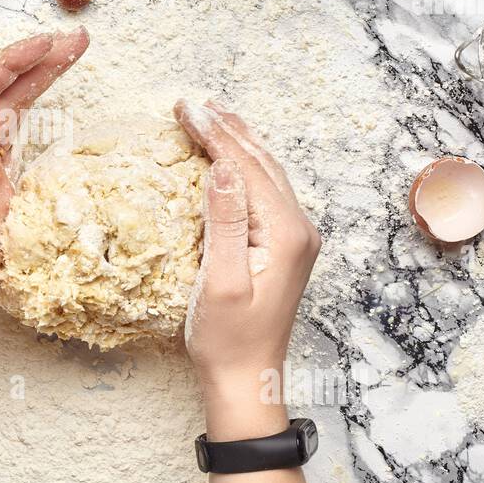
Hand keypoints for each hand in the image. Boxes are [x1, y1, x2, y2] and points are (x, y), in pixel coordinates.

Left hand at [0, 29, 89, 372]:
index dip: (12, 64)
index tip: (46, 45)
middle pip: (4, 94)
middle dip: (38, 62)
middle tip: (77, 38)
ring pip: (17, 114)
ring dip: (43, 82)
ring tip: (75, 53)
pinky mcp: (2, 198)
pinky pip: (25, 149)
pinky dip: (44, 123)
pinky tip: (63, 108)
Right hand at [174, 100, 320, 420]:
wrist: (248, 379)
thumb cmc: (227, 340)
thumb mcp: (220, 282)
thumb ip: (223, 221)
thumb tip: (222, 166)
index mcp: (285, 233)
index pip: (245, 167)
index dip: (214, 134)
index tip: (183, 108)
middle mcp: (299, 229)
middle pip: (261, 162)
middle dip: (226, 128)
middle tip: (190, 103)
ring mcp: (296, 237)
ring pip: (267, 173)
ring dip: (238, 141)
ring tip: (211, 114)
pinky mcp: (286, 246)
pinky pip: (266, 191)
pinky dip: (245, 165)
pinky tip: (231, 156)